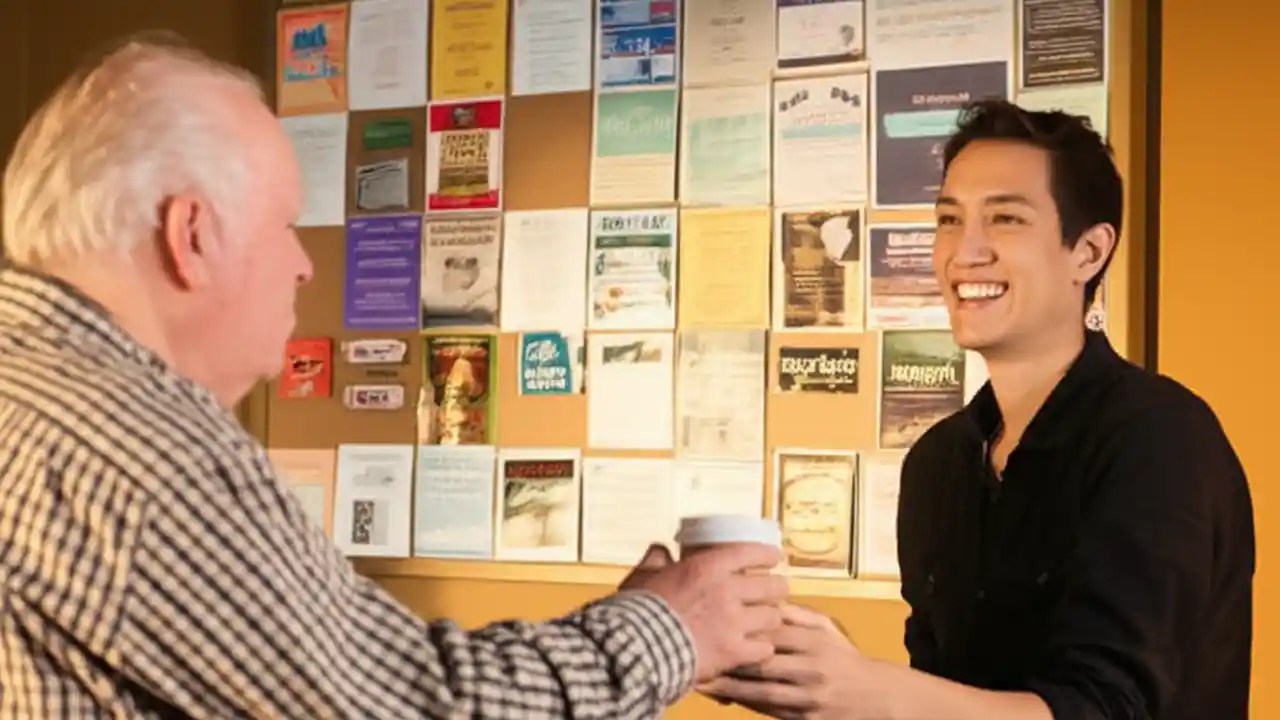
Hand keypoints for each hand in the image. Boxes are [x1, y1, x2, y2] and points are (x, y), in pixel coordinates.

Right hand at [620, 543, 787, 682]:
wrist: (637, 647)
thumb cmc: (638, 610)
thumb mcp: (643, 576)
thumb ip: (656, 560)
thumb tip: (660, 550)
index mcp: (708, 567)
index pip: (752, 552)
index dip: (768, 554)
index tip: (774, 557)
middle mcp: (728, 591)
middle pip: (772, 585)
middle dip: (776, 588)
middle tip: (774, 592)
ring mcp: (734, 623)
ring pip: (773, 617)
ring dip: (770, 619)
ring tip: (766, 622)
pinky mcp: (734, 653)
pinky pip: (765, 649)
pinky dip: (762, 649)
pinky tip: (757, 649)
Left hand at [698, 603, 878, 719]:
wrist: (877, 698)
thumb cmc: (845, 658)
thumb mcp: (828, 629)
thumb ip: (797, 614)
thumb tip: (765, 598)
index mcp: (814, 641)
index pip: (771, 632)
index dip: (740, 629)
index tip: (710, 622)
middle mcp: (811, 668)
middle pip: (762, 662)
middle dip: (727, 659)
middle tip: (695, 652)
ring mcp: (808, 697)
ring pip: (761, 691)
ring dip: (728, 686)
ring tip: (699, 679)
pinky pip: (770, 713)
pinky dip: (745, 705)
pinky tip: (724, 698)